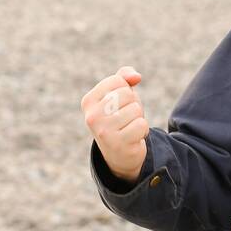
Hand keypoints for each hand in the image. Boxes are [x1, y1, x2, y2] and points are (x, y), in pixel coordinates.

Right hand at [81, 66, 148, 182]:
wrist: (120, 153)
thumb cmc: (119, 117)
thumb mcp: (119, 94)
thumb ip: (124, 77)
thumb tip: (136, 76)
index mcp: (88, 101)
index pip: (117, 80)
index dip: (126, 89)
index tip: (119, 104)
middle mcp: (92, 116)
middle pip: (127, 94)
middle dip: (133, 104)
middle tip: (126, 118)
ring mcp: (103, 131)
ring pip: (136, 109)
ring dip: (138, 118)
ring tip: (129, 127)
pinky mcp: (118, 144)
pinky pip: (141, 125)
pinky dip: (142, 130)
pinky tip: (133, 137)